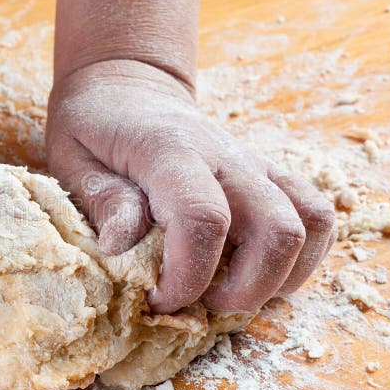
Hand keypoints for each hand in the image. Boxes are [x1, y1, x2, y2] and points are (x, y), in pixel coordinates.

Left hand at [46, 60, 335, 313]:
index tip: (158, 297)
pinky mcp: (269, 174)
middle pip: (278, 230)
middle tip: (201, 302)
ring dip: (281, 277)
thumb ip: (103, 200)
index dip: (188, 275)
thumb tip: (121, 246)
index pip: (203, 219)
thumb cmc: (94, 126)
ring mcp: (255, 164)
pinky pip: (317, 214)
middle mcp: (226, 156)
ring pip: (311, 223)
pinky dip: (301, 256)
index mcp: (170, 151)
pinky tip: (259, 273)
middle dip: (246, 290)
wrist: (129, 87)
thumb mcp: (73, 158)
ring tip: (232, 291)